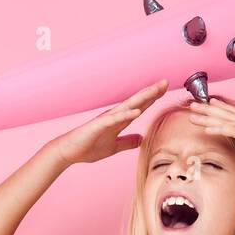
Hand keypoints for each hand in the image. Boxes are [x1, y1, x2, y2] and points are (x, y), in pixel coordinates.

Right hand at [48, 79, 168, 165]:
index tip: (165, 89)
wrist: (69, 152)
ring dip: (142, 98)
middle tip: (166, 82)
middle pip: (137, 102)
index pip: (139, 107)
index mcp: (118, 121)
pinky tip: (137, 112)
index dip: (152, 98)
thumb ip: (127, 142)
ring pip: (128, 106)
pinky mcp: (98, 126)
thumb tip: (141, 139)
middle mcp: (114, 116)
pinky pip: (114, 119)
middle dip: (151, 92)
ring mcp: (106, 120)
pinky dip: (125, 115)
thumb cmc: (88, 148)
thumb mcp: (113, 147)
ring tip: (155, 91)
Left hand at [187, 98, 234, 174]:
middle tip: (191, 104)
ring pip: (226, 120)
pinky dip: (219, 129)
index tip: (208, 101)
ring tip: (192, 114)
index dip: (221, 107)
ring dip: (208, 117)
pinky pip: (233, 132)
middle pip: (226, 114)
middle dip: (208, 109)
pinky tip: (207, 129)